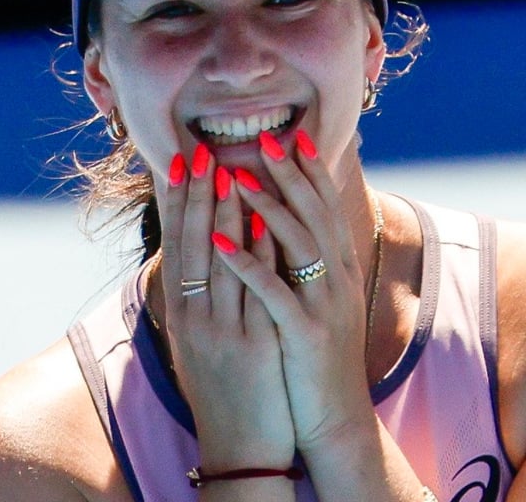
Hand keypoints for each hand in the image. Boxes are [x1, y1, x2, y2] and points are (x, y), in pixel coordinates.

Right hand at [157, 144, 295, 469]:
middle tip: (202, 151)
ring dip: (227, 211)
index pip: (174, 243)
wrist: (239, 448)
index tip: (181, 161)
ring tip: (233, 169)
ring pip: (222, 260)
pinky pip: (257, 289)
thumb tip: (202, 248)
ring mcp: (223, 329)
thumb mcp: (199, 339)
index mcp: (179, 312)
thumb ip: (200, 295)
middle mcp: (193, 316)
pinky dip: (260, 252)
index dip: (177, 201)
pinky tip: (266, 222)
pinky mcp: (255, 344)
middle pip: (193, 243)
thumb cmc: (221, 389)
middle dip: (198, 194)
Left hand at [212, 129, 373, 459]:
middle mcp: (335, 281)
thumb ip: (296, 265)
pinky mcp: (305, 335)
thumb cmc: (309, 357)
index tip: (290, 136)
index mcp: (335, 271)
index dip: (308, 172)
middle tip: (267, 139)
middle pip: (313, 216)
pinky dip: (247, 264)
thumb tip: (272, 225)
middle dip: (290, 175)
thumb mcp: (307, 302)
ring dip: (267, 208)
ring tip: (238, 176)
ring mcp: (322, 307)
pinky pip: (273, 293)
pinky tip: (221, 241)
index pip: (323, 210)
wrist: (330, 420)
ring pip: (296, 245)